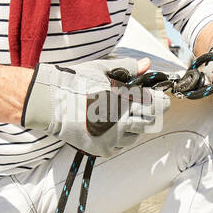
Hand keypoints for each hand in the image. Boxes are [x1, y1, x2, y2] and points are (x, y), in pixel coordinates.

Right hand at [21, 57, 169, 156]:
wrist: (51, 103)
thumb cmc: (75, 83)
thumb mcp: (103, 70)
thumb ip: (128, 69)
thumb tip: (146, 64)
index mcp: (124, 101)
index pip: (156, 104)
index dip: (161, 101)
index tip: (162, 99)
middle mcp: (121, 122)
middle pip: (150, 122)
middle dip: (150, 114)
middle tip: (143, 107)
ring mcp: (113, 138)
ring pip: (136, 136)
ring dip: (135, 127)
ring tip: (121, 116)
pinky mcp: (103, 149)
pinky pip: (121, 145)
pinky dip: (120, 137)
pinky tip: (110, 126)